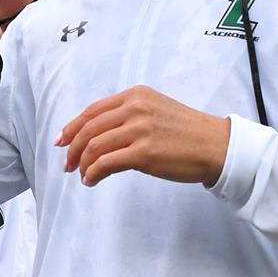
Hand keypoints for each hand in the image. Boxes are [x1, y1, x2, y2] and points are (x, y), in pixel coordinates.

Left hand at [57, 86, 230, 186]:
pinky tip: (92, 180)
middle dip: (72, 148)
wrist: (215, 145)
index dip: (72, 127)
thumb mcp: (156, 111)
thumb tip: (100, 135)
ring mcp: (139, 130)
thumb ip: (130, 115)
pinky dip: (93, 173)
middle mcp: (135, 109)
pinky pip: (105, 164)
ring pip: (94, 147)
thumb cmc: (188, 132)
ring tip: (82, 175)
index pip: (92, 111)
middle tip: (67, 164)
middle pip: (88, 129)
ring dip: (82, 164)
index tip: (61, 141)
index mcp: (136, 96)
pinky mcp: (144, 153)